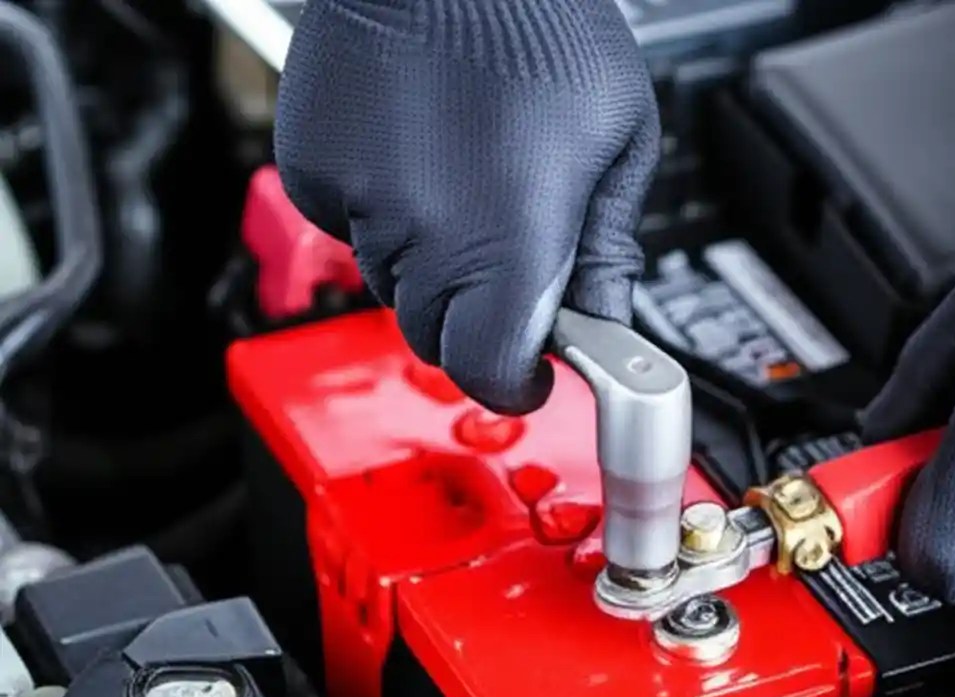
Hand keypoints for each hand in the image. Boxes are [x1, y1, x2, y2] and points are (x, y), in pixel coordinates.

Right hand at [274, 0, 658, 413]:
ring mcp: (358, 203)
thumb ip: (607, 251)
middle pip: (438, 340)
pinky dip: (385, 214)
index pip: (491, 373)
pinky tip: (418, 155)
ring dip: (431, 262)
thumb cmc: (540, 21)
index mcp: (508, 239)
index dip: (516, 381)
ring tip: (465, 179)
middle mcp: (422, 234)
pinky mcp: (313, 171)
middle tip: (510, 261)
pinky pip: (350, 231)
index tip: (533, 369)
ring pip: (393, 286)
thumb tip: (601, 323)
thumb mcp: (620, 140)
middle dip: (478, 321)